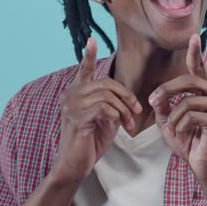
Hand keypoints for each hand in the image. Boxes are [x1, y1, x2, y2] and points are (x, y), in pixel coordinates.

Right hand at [53, 37, 141, 184]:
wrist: (75, 165)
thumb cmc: (90, 143)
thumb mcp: (104, 120)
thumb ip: (111, 105)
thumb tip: (124, 99)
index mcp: (76, 93)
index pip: (83, 69)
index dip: (88, 55)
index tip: (92, 40)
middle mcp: (70, 95)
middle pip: (106, 83)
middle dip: (126, 96)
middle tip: (136, 111)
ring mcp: (71, 106)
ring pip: (107, 96)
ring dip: (124, 110)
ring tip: (128, 124)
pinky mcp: (76, 118)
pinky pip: (104, 108)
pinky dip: (117, 116)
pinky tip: (119, 126)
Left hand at [149, 33, 206, 181]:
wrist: (202, 165)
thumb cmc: (188, 142)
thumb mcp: (169, 121)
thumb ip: (162, 106)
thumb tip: (156, 96)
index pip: (200, 67)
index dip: (195, 52)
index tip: (193, 36)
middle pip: (188, 80)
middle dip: (166, 90)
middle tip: (152, 100)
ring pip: (188, 101)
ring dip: (173, 116)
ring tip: (173, 128)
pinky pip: (191, 116)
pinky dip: (180, 126)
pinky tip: (182, 133)